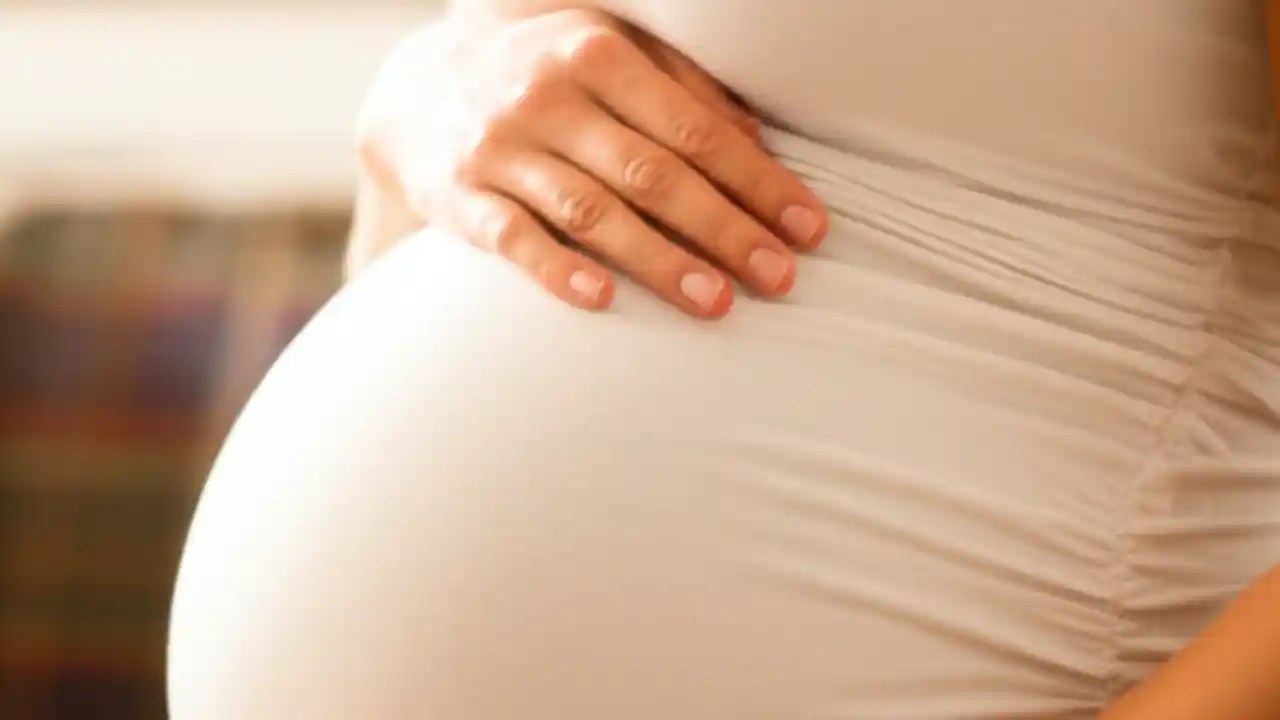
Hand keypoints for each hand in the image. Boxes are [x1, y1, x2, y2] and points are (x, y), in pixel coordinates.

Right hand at [350, 8, 827, 317]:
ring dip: (657, 260)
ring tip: (716, 303)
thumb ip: (681, 88)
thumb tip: (759, 143)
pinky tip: (601, 300)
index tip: (807, 229)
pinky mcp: (458, 197)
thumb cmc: (541, 74)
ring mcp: (499, 148)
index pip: (693, 127)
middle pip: (651, 172)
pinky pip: (512, 238)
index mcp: (595, 53)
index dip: (756, 181)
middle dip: (723, 229)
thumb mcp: (606, 53)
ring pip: (590, 211)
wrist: (414, 89)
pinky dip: (556, 269)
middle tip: (779, 279)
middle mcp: (547, 97)